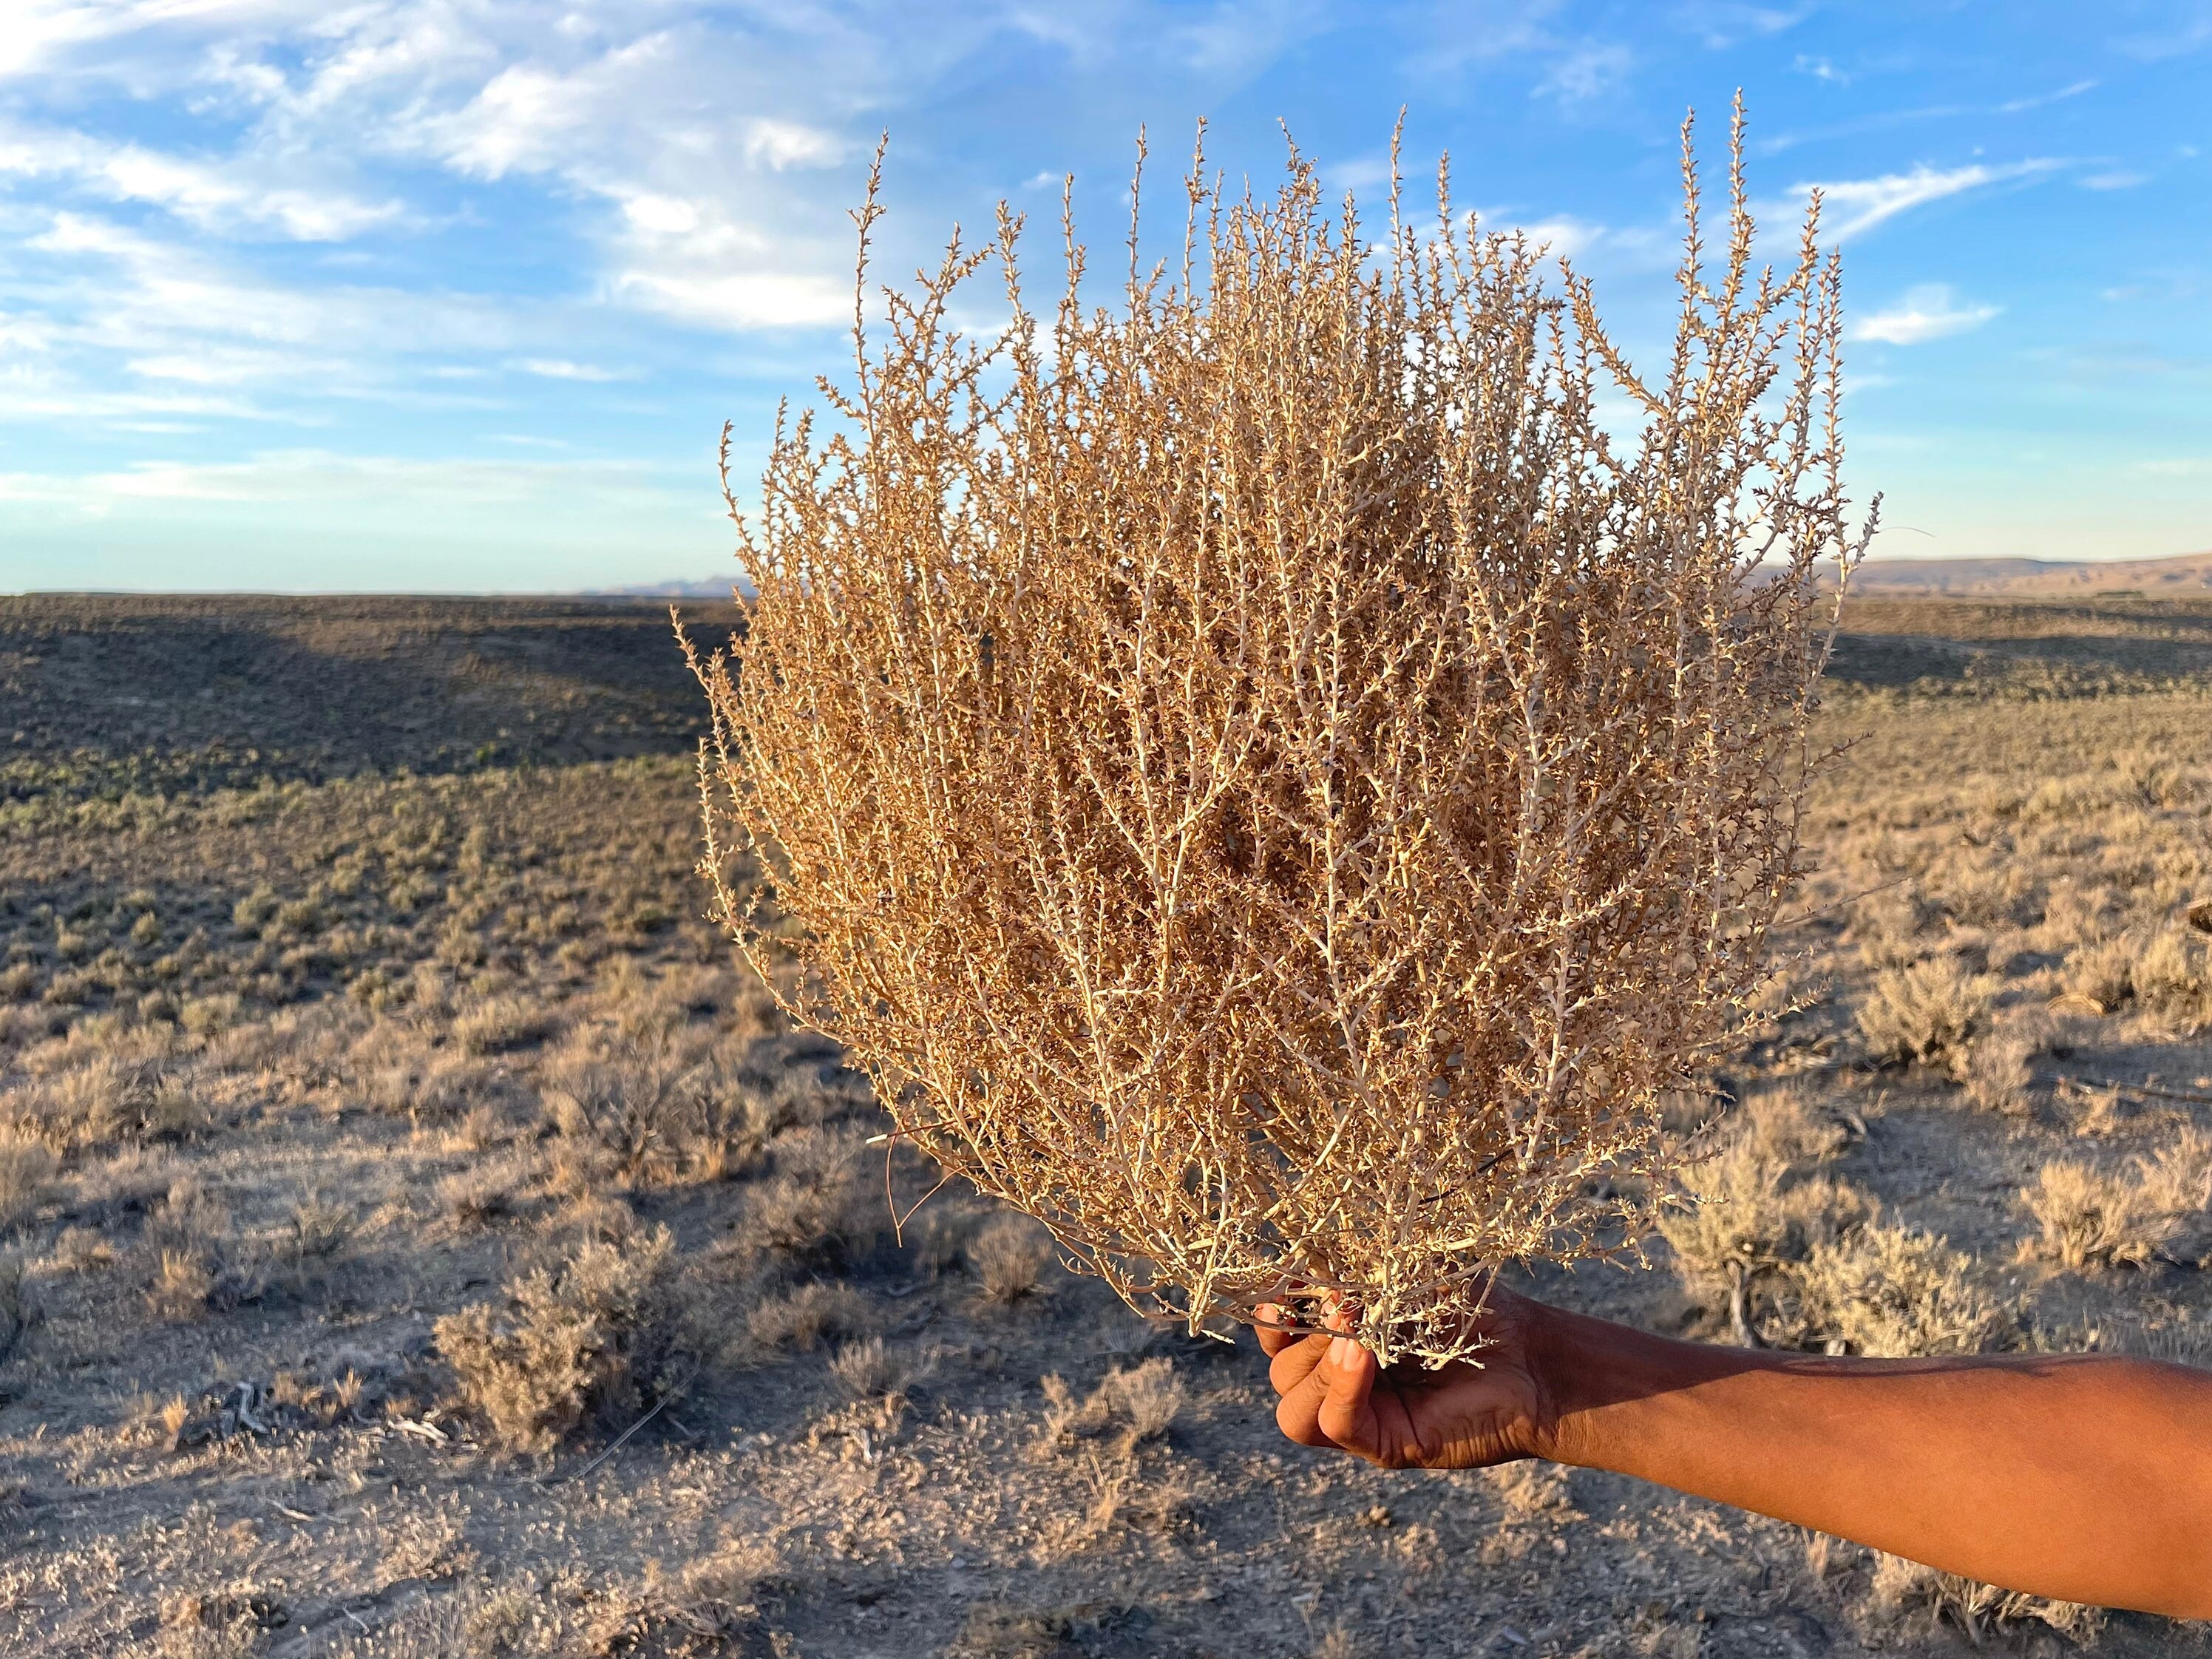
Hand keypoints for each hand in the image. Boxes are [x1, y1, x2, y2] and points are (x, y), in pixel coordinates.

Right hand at [1255, 1281, 1553, 1469]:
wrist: (1531, 1354)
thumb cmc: (1474, 1309)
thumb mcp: (1405, 1278)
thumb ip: (1356, 1272)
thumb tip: (1307, 1266)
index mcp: (1338, 1343)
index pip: (1278, 1341)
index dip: (1272, 1317)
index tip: (1284, 1287)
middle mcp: (1342, 1385)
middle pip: (1281, 1375)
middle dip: (1297, 1337)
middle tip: (1336, 1301)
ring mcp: (1363, 1419)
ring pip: (1295, 1412)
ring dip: (1313, 1367)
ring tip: (1350, 1329)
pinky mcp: (1386, 1445)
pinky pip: (1336, 1426)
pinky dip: (1340, 1388)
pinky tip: (1362, 1354)